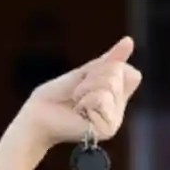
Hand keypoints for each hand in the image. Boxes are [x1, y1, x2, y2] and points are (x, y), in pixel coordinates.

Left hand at [13, 36, 142, 152]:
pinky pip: (101, 99)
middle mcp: (118, 110)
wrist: (38, 115)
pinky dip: (85, 100)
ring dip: (86, 88)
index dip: (111, 68)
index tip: (89, 77)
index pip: (131, 73)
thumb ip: (109, 60)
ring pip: (110, 86)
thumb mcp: (85, 72)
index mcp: (116, 97)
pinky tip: (78, 113)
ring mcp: (114, 121)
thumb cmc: (57, 95)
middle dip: (93, 76)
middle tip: (78, 92)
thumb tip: (129, 41)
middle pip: (119, 74)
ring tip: (76, 101)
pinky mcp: (107, 129)